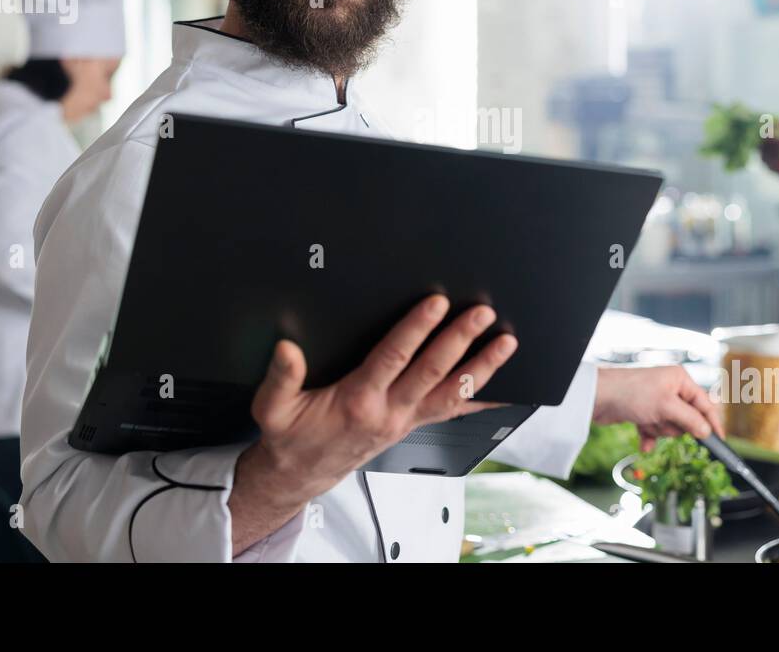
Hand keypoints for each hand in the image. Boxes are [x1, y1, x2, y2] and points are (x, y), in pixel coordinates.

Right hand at [229, 295, 515, 545]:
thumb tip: (287, 348)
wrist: (301, 474)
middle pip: (432, 371)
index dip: (416, 330)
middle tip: (481, 314)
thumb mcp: (272, 409)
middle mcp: (389, 411)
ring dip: (481, 366)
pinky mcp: (413, 424)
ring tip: (505, 342)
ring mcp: (405, 420)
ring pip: (451, 392)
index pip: (394, 359)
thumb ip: (279, 378)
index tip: (435, 304)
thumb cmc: (292, 438)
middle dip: (459, 339)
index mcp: (357, 401)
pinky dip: (478, 397)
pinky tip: (500, 385)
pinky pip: (452, 411)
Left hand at [593, 365, 723, 452]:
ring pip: (670, 427)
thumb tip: (707, 432)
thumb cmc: (632, 392)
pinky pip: (655, 430)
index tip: (719, 440)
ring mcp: (656, 401)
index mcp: (680, 380)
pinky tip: (643, 442)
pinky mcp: (644, 412)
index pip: (704, 403)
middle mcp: (670, 389)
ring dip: (658, 429)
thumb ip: (690, 420)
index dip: (712, 422)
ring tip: (645, 421)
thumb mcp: (666, 407)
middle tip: (661, 420)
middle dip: (674, 426)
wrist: (599, 397)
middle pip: (687, 419)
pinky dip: (649, 436)